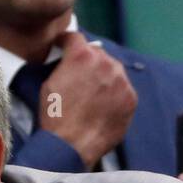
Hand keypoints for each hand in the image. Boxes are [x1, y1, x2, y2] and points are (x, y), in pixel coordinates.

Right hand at [38, 32, 136, 167]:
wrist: (72, 145)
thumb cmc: (56, 115)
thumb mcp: (50, 82)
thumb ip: (65, 65)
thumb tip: (70, 63)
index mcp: (82, 55)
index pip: (76, 37)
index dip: (67, 42)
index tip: (64, 46)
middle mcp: (106, 63)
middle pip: (98, 53)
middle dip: (89, 60)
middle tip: (81, 74)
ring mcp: (122, 81)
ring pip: (113, 70)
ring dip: (104, 76)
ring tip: (95, 92)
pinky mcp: (131, 99)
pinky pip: (123, 89)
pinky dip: (115, 93)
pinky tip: (105, 104)